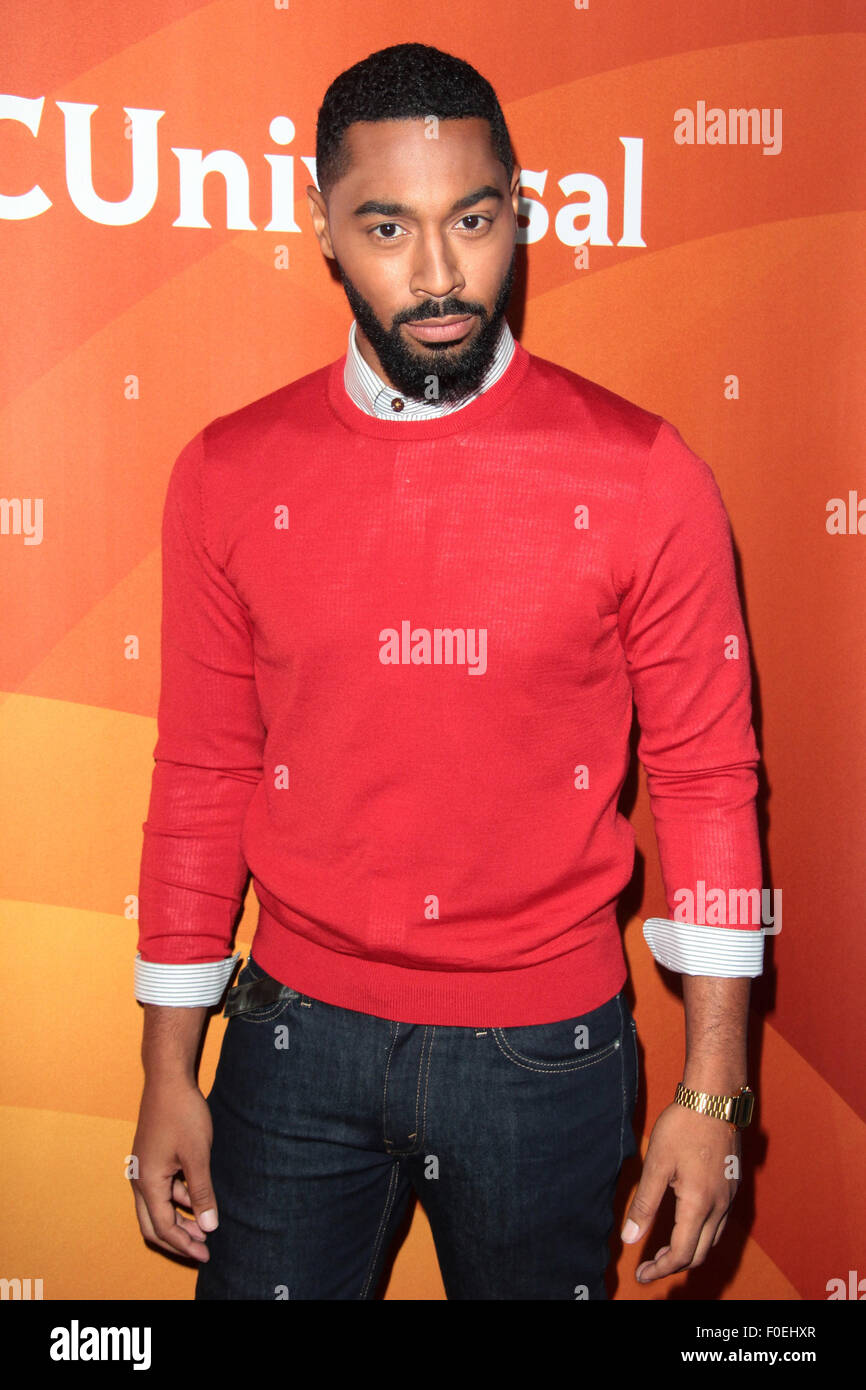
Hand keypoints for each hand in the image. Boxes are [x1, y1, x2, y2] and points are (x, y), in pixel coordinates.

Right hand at [131, 1078, 217, 1263]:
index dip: (185, 1244)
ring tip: (206, 1224)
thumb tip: (208, 1226)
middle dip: (178, 1240)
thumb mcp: (197, 1155)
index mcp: (147, 1183)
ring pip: (158, 1207)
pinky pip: (162, 1190)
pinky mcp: (151, 1159)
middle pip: (153, 1225)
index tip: (206, 1254)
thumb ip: (202, 1192)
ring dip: (179, 1219)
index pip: (163, 1227)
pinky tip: (199, 1197)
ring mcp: (143, 1169)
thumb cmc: (182, 1114)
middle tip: (203, 1248)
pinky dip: (178, 1200)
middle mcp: (139, 1180)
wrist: (167, 1080)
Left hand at [621, 1101, 739, 1282]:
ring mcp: (730, 1197)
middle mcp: (720, 1206)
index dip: (660, 1269)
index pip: (682, 1253)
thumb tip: (630, 1239)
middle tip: (649, 1266)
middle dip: (674, 1265)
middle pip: (700, 1253)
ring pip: (712, 1240)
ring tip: (664, 1250)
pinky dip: (701, 1234)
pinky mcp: (733, 1186)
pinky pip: (719, 1223)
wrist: (715, 1097)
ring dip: (689, 1251)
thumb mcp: (657, 1164)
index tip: (641, 1274)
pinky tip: (684, 1223)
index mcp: (699, 1204)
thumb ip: (644, 1204)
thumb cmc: (683, 1126)